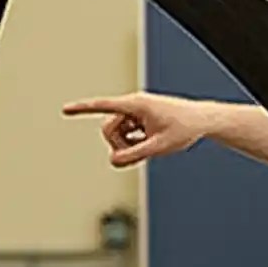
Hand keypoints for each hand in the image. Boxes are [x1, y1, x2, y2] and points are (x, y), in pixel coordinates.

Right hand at [62, 92, 211, 167]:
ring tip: (150, 146)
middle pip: (108, 129)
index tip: (65, 110)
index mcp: (136, 105)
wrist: (203, 120)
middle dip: (118, 144)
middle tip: (140, 152)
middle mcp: (133, 105)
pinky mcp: (140, 119)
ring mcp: (136, 112)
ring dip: (128, 144)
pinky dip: (135, 142)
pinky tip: (152, 142)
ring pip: (117, 134)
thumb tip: (112, 161)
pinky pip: (127, 134)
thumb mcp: (158, 147)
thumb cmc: (184, 129)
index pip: (103, 106)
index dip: (82, 109)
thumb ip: (133, 156)